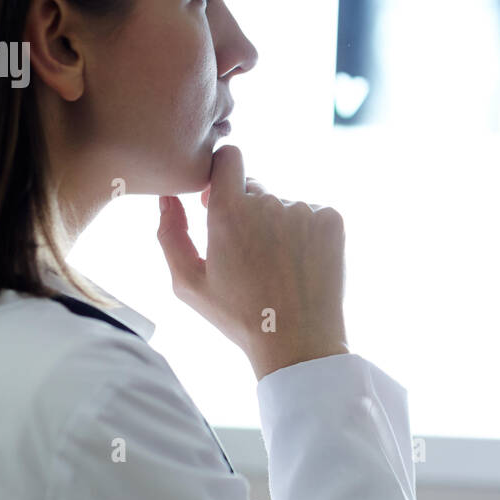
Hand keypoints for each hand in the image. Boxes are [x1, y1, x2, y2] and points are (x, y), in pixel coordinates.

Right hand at [156, 145, 349, 379]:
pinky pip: (314, 215)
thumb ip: (171, 234)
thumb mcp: (189, 283)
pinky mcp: (332, 220)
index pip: (228, 157)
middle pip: (256, 188)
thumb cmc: (239, 316)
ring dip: (279, 226)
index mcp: (228, 212)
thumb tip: (167, 197)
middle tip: (251, 256)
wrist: (298, 341)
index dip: (223, 172)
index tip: (220, 193)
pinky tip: (302, 266)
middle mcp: (267, 202)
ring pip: (285, 206)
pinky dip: (309, 234)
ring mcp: (304, 209)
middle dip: (249, 211)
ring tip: (278, 269)